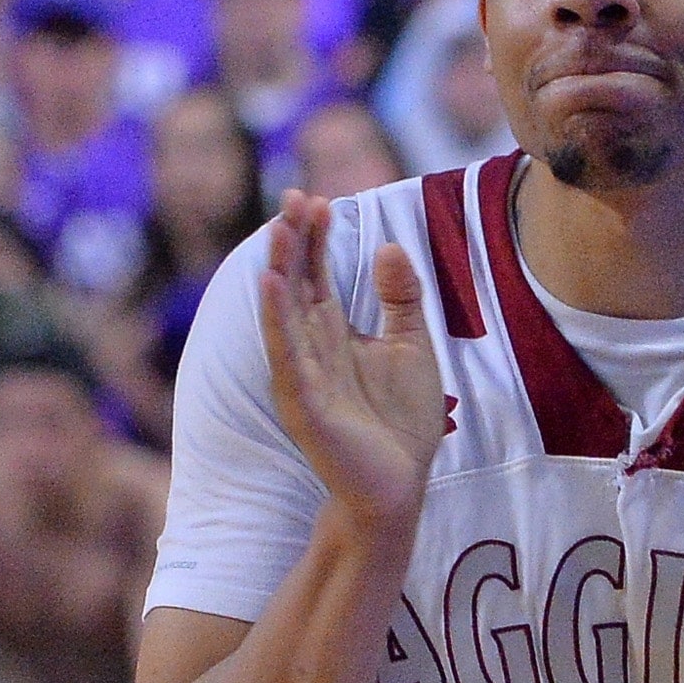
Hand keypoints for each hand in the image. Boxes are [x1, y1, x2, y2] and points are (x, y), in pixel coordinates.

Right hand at [258, 190, 443, 537]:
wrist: (399, 486)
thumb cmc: (401, 422)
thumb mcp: (412, 346)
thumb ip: (401, 298)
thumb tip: (389, 245)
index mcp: (334, 333)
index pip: (317, 275)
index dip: (316, 237)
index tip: (319, 198)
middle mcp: (310, 348)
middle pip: (296, 284)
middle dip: (293, 240)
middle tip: (293, 196)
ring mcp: (302, 375)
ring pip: (284, 312)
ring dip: (279, 268)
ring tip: (278, 228)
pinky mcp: (303, 403)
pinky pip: (286, 353)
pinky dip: (277, 318)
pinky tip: (272, 284)